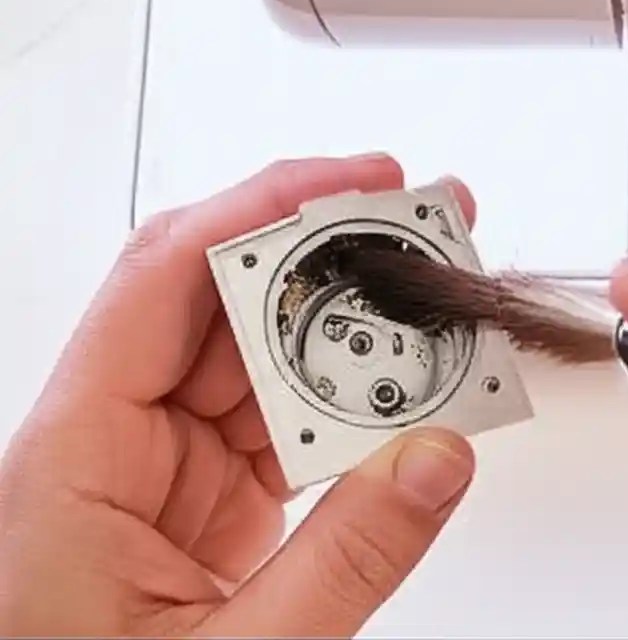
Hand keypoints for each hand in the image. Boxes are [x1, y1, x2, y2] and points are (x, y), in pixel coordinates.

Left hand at [0, 155, 478, 636]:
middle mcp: (109, 447)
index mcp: (71, 460)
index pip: (163, 282)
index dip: (264, 211)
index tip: (357, 184)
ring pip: (263, 364)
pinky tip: (408, 392)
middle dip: (329, 254)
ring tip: (434, 303)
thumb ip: (345, 562)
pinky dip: (354, 408)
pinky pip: (288, 429)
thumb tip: (438, 460)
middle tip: (420, 225)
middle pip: (222, 305)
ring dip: (351, 331)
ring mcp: (162, 476)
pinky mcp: (206, 509)